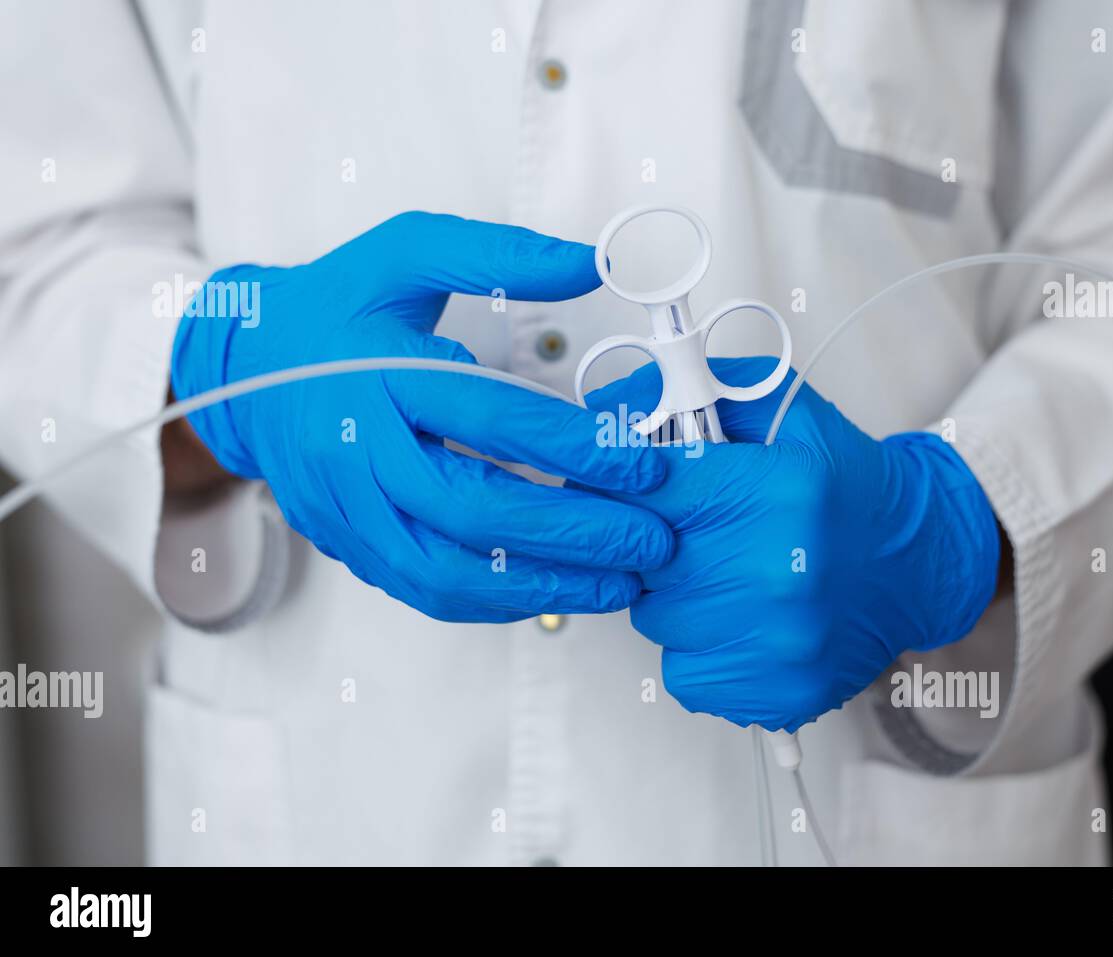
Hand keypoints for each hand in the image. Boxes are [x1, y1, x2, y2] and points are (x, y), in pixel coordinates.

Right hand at [170, 211, 672, 621]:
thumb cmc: (338, 307)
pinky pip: (424, 591)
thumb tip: (593, 260)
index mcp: (378, 369)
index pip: (488, 416)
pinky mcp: (349, 544)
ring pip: (447, 570)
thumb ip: (499, 253)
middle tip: (653, 541)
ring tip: (620, 585)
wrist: (241, 368)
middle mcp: (358, 448)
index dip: (573, 448)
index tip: (645, 465)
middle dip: (575, 534)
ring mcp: (348, 508)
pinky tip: (555, 594)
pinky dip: (496, 604)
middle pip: (473, 509)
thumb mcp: (406, 251)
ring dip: (543, 587)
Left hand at [583, 357, 1001, 730]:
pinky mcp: (779, 693)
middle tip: (702, 531)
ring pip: (655, 618)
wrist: (918, 561)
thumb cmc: (842, 487)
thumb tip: (604, 405)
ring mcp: (781, 642)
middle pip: (643, 558)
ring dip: (674, 595)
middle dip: (656, 540)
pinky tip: (737, 622)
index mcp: (777, 491)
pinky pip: (681, 674)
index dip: (633, 486)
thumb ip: (690, 393)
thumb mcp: (780, 411)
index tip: (647, 487)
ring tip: (726, 574)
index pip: (647, 487)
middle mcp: (780, 570)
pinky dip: (696, 650)